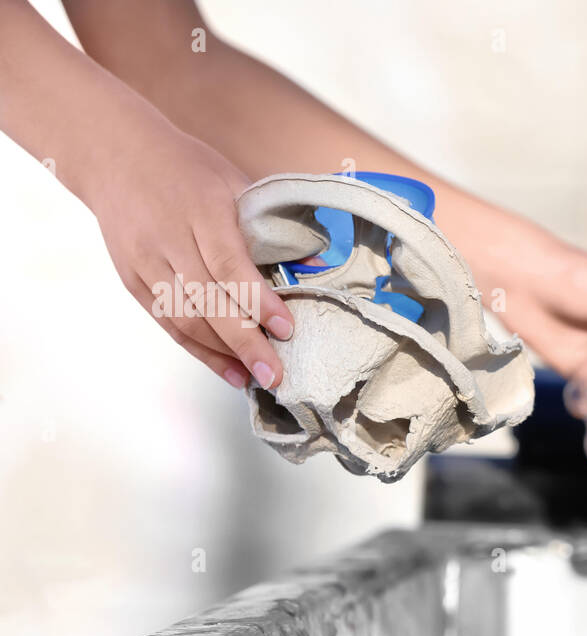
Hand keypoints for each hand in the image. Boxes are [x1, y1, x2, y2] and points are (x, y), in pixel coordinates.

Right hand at [87, 116, 294, 388]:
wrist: (114, 154)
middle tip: (276, 374)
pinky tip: (227, 369)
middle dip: (245, 343)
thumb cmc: (186, 169)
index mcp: (201, 210)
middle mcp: (168, 238)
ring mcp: (145, 261)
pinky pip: (167, 323)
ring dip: (223, 354)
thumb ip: (273, 225)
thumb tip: (318, 265)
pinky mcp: (132, 279)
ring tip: (256, 377)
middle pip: (207, 301)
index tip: (286, 329)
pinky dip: (199, 350)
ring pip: (184, 319)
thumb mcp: (234, 182)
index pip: (230, 264)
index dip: (258, 302)